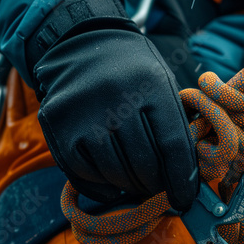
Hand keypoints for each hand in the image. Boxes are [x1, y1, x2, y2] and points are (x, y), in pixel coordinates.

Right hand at [28, 0, 198, 210]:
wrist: (81, 44)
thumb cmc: (132, 72)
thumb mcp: (162, 83)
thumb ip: (175, 126)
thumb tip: (185, 180)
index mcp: (149, 84)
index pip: (173, 146)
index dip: (182, 179)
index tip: (184, 199)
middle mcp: (114, 98)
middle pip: (145, 164)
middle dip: (156, 185)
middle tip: (160, 190)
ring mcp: (82, 115)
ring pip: (116, 174)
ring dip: (131, 186)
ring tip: (138, 182)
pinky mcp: (57, 129)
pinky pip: (85, 175)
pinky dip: (103, 186)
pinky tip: (113, 181)